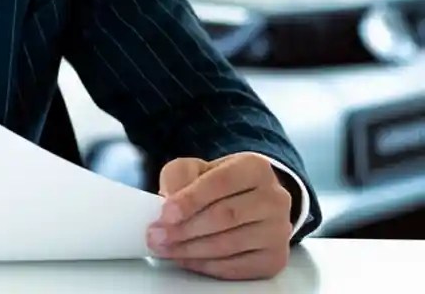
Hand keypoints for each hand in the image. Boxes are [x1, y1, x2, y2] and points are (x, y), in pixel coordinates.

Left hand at [148, 153, 292, 279]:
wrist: (247, 201)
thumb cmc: (218, 184)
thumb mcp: (195, 168)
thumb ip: (179, 176)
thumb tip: (169, 201)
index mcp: (256, 168)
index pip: (221, 182)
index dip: (191, 199)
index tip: (165, 213)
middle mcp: (275, 198)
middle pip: (225, 216)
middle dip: (185, 228)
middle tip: (156, 236)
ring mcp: (279, 230)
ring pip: (230, 244)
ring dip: (190, 249)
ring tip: (164, 248)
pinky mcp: (275, 258)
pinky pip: (237, 267)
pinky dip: (206, 265)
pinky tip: (185, 259)